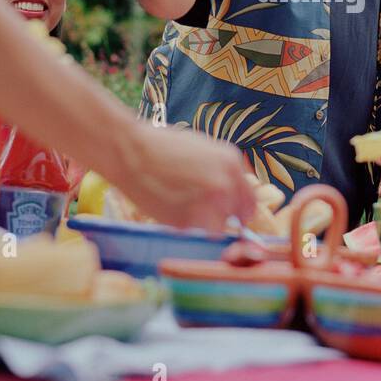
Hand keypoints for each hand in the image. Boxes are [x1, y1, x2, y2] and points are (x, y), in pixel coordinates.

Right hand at [113, 124, 254, 230]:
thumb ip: (221, 170)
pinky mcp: (189, 220)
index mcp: (232, 163)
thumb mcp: (202, 149)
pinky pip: (194, 232)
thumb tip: (231, 192)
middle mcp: (226, 185)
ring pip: (217, 229)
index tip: (230, 214)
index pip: (249, 200)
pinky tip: (170, 208)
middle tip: (200, 210)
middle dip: (221, 216)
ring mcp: (209, 204)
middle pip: (236, 216)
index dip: (239, 209)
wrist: (131, 153)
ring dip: (204, 224)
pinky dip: (185, 227)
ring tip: (182, 207)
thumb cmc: (161, 147)